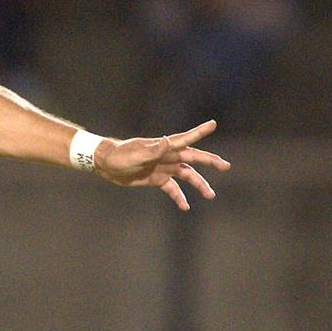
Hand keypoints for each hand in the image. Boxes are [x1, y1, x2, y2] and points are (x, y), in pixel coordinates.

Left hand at [95, 120, 230, 210]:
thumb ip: (151, 149)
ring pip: (187, 176)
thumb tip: (166, 140)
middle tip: (226, 166)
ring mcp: (163, 168)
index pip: (185, 139)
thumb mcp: (134, 154)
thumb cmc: (118, 156)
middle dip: (210, 162)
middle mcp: (167, 156)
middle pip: (193, 158)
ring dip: (199, 184)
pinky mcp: (157, 179)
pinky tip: (185, 206)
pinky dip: (179, 197)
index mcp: (163, 147)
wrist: (105, 164)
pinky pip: (172, 189)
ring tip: (211, 195)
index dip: (199, 132)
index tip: (213, 124)